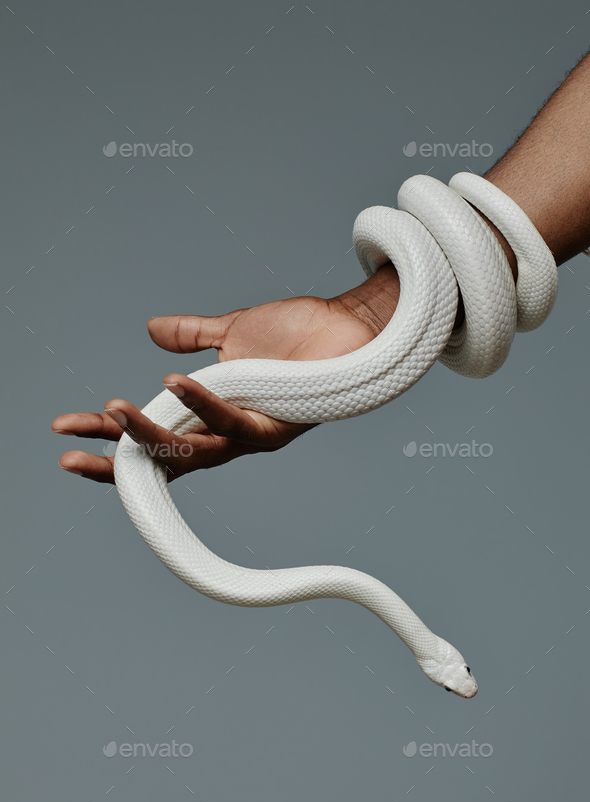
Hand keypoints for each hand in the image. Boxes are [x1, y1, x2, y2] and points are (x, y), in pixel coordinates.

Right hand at [52, 264, 400, 483]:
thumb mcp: (231, 332)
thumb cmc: (297, 335)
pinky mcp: (276, 425)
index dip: (109, 437)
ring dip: (148, 432)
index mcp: (212, 416)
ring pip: (191, 449)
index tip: (67, 429)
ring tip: (111, 409)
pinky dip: (200, 404)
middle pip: (164, 459)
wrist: (349, 326)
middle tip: (69, 454)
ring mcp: (252, 434)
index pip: (154, 434)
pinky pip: (232, 421)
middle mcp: (229, 434)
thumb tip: (151, 331)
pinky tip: (171, 383)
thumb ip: (192, 336)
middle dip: (114, 460)